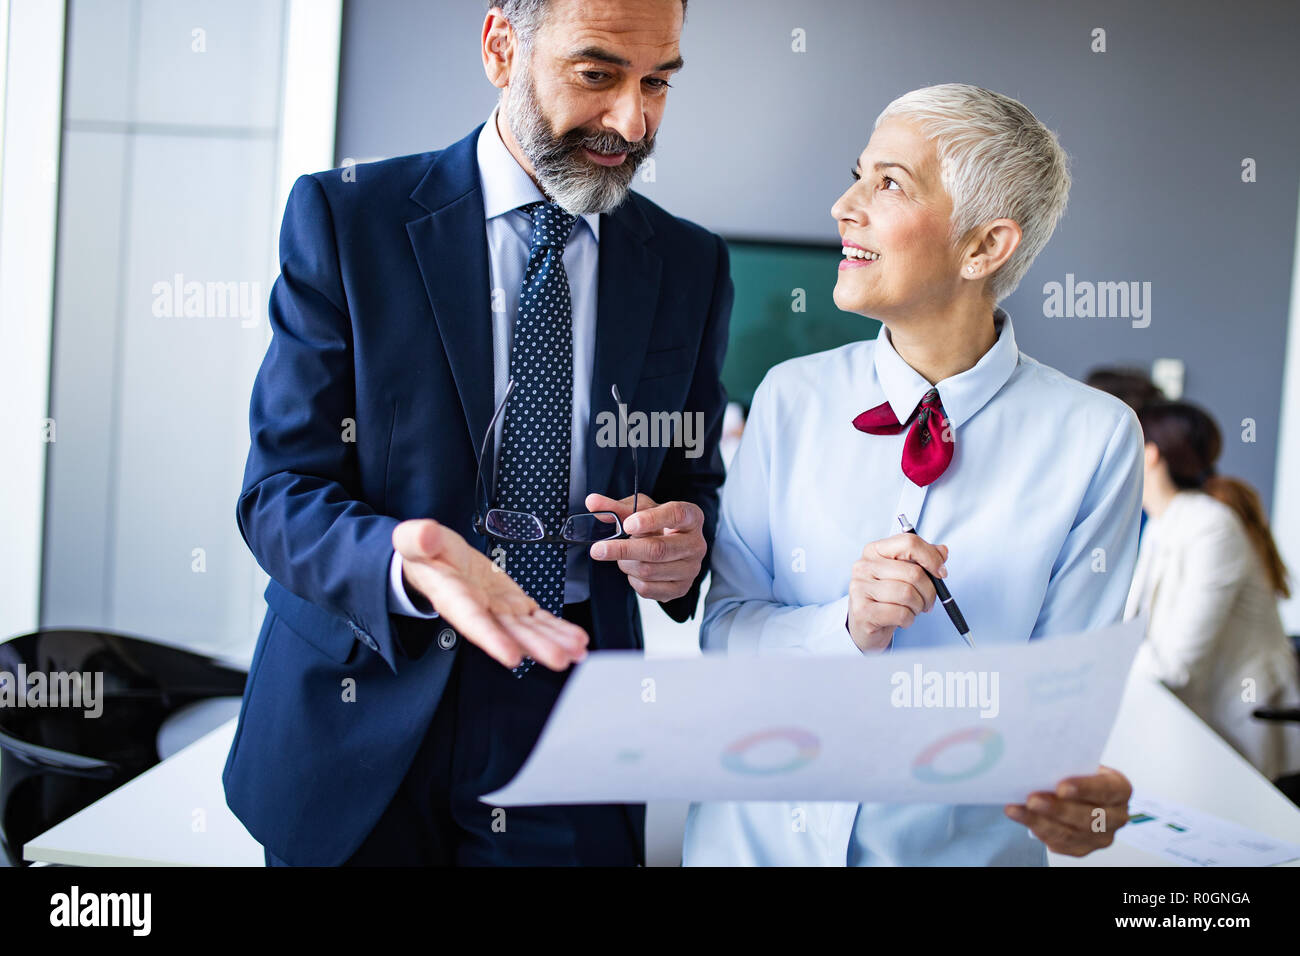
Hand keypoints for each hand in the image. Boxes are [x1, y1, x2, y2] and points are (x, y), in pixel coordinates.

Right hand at [392, 519, 587, 670]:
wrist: (433, 562)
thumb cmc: (423, 554)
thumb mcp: (414, 540)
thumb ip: (418, 539)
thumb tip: (424, 535)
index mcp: (453, 597)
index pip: (473, 621)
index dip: (492, 639)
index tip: (511, 656)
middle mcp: (480, 610)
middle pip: (510, 632)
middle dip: (536, 646)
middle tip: (560, 659)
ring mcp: (499, 610)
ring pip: (529, 629)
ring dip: (554, 641)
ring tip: (578, 652)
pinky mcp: (514, 604)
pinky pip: (538, 619)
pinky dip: (558, 629)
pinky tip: (577, 640)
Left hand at [584, 493, 706, 601]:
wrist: (671, 547)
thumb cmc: (657, 524)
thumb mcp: (640, 510)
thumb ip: (616, 507)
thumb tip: (592, 502)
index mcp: (691, 517)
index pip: (676, 514)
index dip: (651, 520)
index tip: (627, 524)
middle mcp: (696, 543)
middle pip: (658, 549)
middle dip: (623, 549)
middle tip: (598, 549)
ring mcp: (691, 569)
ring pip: (649, 570)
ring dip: (626, 564)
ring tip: (622, 556)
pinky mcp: (681, 588)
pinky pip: (648, 589)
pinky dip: (633, 580)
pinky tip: (634, 570)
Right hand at [847, 533, 948, 651]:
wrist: (865, 623)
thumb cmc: (887, 596)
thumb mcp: (904, 574)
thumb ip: (923, 559)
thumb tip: (942, 551)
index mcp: (874, 550)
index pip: (909, 543)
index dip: (931, 558)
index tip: (941, 573)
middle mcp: (864, 566)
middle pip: (913, 572)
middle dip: (929, 591)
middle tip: (929, 600)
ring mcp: (860, 588)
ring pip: (908, 594)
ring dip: (918, 606)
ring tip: (913, 609)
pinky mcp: (862, 611)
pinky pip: (900, 613)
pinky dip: (909, 619)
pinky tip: (903, 619)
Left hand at [1004, 765, 1132, 855]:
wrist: (1078, 790)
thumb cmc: (1078, 772)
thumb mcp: (1079, 761)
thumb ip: (1066, 762)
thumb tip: (1040, 759)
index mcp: (1119, 789)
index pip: (1105, 789)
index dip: (1084, 789)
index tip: (1061, 786)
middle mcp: (1116, 816)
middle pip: (1088, 817)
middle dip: (1057, 809)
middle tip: (1032, 799)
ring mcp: (1101, 836)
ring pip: (1070, 834)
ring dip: (1040, 821)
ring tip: (1018, 810)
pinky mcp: (1082, 848)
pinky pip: (1060, 844)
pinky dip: (1038, 830)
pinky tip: (1022, 818)